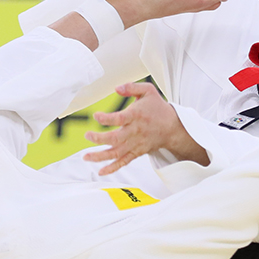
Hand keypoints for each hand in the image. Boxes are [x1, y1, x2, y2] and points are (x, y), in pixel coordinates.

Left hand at [83, 82, 207, 174]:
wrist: (172, 127)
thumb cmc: (158, 108)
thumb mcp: (148, 91)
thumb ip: (131, 87)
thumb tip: (116, 88)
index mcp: (136, 116)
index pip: (119, 119)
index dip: (106, 118)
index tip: (96, 115)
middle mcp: (134, 131)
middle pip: (115, 139)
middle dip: (99, 139)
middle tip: (87, 135)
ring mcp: (135, 144)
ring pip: (116, 153)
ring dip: (100, 157)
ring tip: (86, 157)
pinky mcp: (136, 152)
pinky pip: (123, 162)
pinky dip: (112, 168)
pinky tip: (100, 171)